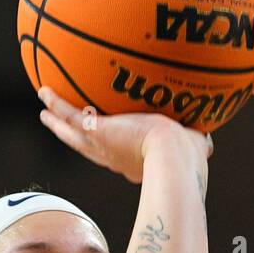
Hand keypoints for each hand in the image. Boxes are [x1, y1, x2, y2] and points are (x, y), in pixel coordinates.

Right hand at [37, 87, 212, 183]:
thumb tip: (209, 142)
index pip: (115, 154)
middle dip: (73, 137)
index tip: (104, 143)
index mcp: (132, 161)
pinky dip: (56, 104)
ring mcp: (101, 146)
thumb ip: (198, 142)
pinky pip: (70, 115)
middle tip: (59, 128)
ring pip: (71, 133)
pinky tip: (44, 90)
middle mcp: (112, 156)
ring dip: (56, 123)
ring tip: (45, 113)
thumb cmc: (187, 155)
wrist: (172, 155)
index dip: (107, 149)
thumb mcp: (192, 146)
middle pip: (86, 146)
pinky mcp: (95, 132)